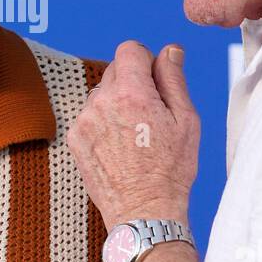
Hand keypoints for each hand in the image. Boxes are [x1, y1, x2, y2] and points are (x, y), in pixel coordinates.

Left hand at [67, 41, 199, 229]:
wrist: (144, 211)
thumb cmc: (170, 170)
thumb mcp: (186, 120)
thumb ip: (174, 78)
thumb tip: (169, 50)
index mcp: (131, 94)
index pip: (130, 49)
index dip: (146, 60)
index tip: (156, 81)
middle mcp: (101, 103)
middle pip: (114, 69)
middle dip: (133, 82)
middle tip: (150, 113)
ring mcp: (84, 122)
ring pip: (101, 93)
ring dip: (117, 102)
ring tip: (135, 134)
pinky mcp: (75, 139)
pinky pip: (90, 115)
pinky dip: (103, 122)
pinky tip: (120, 146)